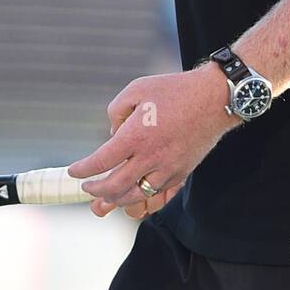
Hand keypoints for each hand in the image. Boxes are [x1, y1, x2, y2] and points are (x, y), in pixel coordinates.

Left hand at [68, 64, 237, 216]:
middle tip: (87, 188)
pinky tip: (133, 197)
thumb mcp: (137, 89)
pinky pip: (158, 195)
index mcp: (135, 136)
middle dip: (96, 190)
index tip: (74, 171)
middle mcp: (150, 157)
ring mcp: (167, 168)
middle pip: (115, 186)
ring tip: (105, 198)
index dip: (82, 170)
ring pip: (136, 196)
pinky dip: (142, 199)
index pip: (100, 162)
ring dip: (116, 200)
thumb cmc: (175, 90)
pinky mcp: (181, 173)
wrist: (215, 99)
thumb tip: (112, 132)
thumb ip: (116, 111)